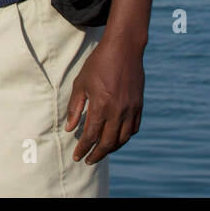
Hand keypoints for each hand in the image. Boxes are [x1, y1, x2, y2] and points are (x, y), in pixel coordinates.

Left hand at [65, 36, 144, 163]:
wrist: (123, 50)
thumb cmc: (98, 65)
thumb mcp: (80, 84)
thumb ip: (75, 108)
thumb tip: (70, 128)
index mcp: (102, 105)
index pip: (91, 135)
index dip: (83, 148)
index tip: (77, 156)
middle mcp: (119, 111)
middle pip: (108, 142)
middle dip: (97, 154)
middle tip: (88, 160)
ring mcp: (131, 109)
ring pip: (123, 138)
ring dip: (112, 149)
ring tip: (101, 151)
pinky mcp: (139, 106)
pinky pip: (134, 129)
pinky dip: (125, 137)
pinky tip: (117, 138)